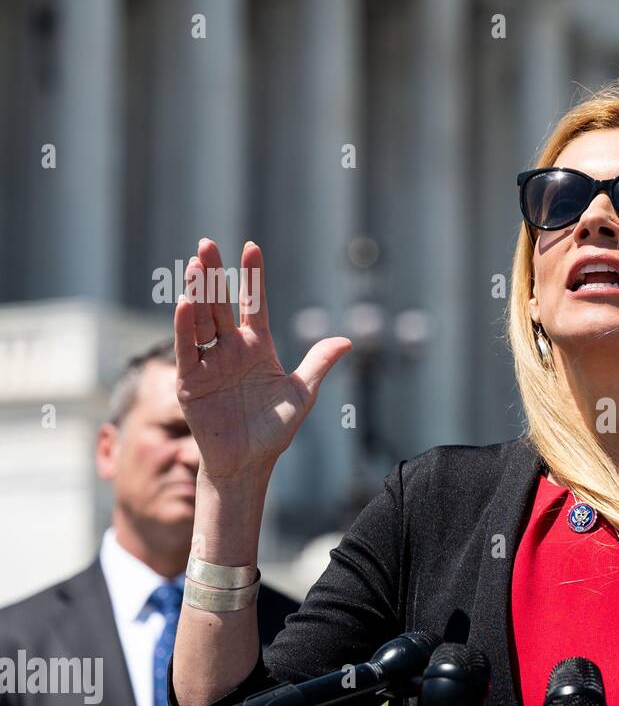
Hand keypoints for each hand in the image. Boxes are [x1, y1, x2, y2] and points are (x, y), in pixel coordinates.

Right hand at [174, 238, 351, 480]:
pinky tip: (185, 303)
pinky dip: (184, 327)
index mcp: (257, 347)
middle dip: (214, 275)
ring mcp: (209, 363)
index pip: (255, 304)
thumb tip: (347, 340)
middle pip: (221, 305)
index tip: (251, 247)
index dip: (252, 277)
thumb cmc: (274, 429)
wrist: (249, 463)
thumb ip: (318, 364)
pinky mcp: (190, 381)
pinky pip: (186, 350)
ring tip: (195, 264)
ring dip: (197, 293)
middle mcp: (230, 349)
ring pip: (200, 321)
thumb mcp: (302, 394)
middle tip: (206, 243)